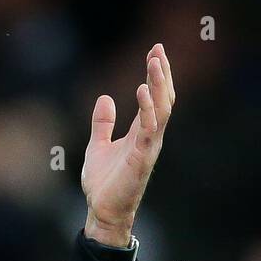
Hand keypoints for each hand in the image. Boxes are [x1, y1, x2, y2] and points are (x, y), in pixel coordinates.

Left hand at [81, 43, 175, 247]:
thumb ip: (103, 123)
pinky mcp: (142, 157)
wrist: (102, 211)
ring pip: (161, 109)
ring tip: (154, 63)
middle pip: (163, 98)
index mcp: (141, 132)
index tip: (154, 51)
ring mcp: (148, 146)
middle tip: (158, 49)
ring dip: (159, 85)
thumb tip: (105, 98)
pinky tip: (143, 91)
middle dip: (162, 73)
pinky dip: (148, 109)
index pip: (154, 98)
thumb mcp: (98, 145)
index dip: (156, 75)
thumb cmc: (104, 183)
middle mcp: (150, 136)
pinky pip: (150, 129)